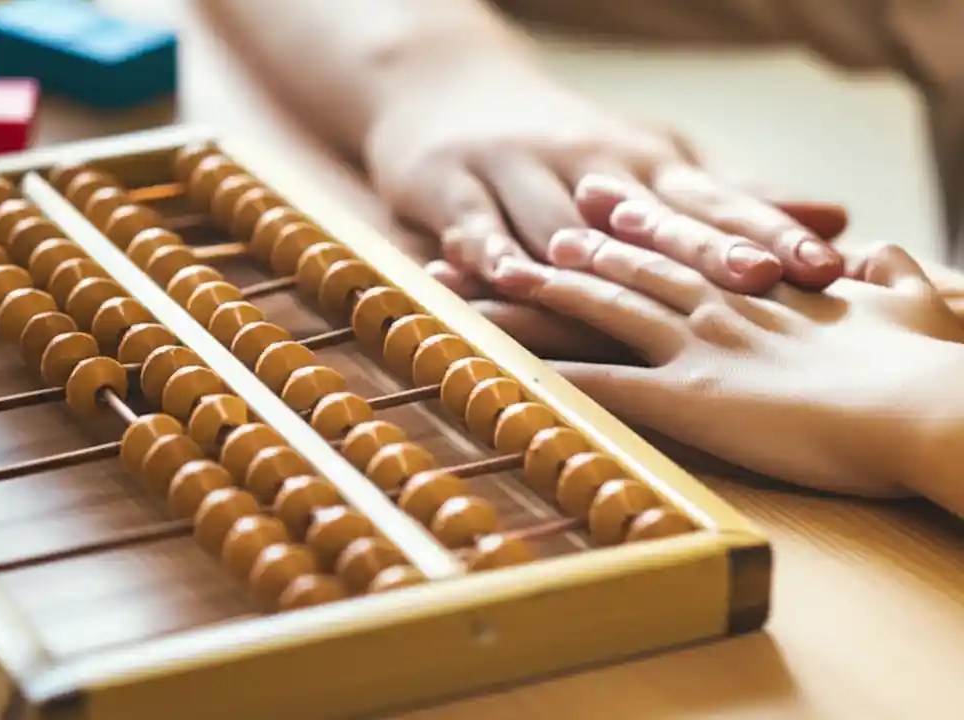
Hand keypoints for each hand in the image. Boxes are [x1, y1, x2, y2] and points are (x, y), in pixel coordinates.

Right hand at [365, 47, 846, 293]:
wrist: (447, 88)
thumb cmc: (565, 145)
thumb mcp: (649, 163)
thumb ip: (728, 200)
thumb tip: (836, 217)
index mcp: (645, 164)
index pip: (714, 201)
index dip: (767, 233)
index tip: (823, 266)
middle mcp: (589, 164)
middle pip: (650, 215)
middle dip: (705, 248)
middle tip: (757, 278)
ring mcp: (518, 170)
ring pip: (560, 222)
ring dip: (599, 258)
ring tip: (638, 293)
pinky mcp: (451, 186)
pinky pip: (474, 224)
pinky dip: (489, 252)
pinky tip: (505, 277)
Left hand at [502, 229, 963, 502]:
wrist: (923, 406)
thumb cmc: (927, 360)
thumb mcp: (910, 304)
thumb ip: (886, 274)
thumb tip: (883, 252)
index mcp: (759, 284)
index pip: (681, 243)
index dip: (634, 222)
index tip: (596, 197)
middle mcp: (713, 302)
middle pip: (624, 267)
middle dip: (565, 248)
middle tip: (514, 230)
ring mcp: (692, 345)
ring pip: (596, 309)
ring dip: (541, 295)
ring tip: (493, 279)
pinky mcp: (681, 397)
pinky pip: (597, 383)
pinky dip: (547, 374)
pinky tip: (507, 368)